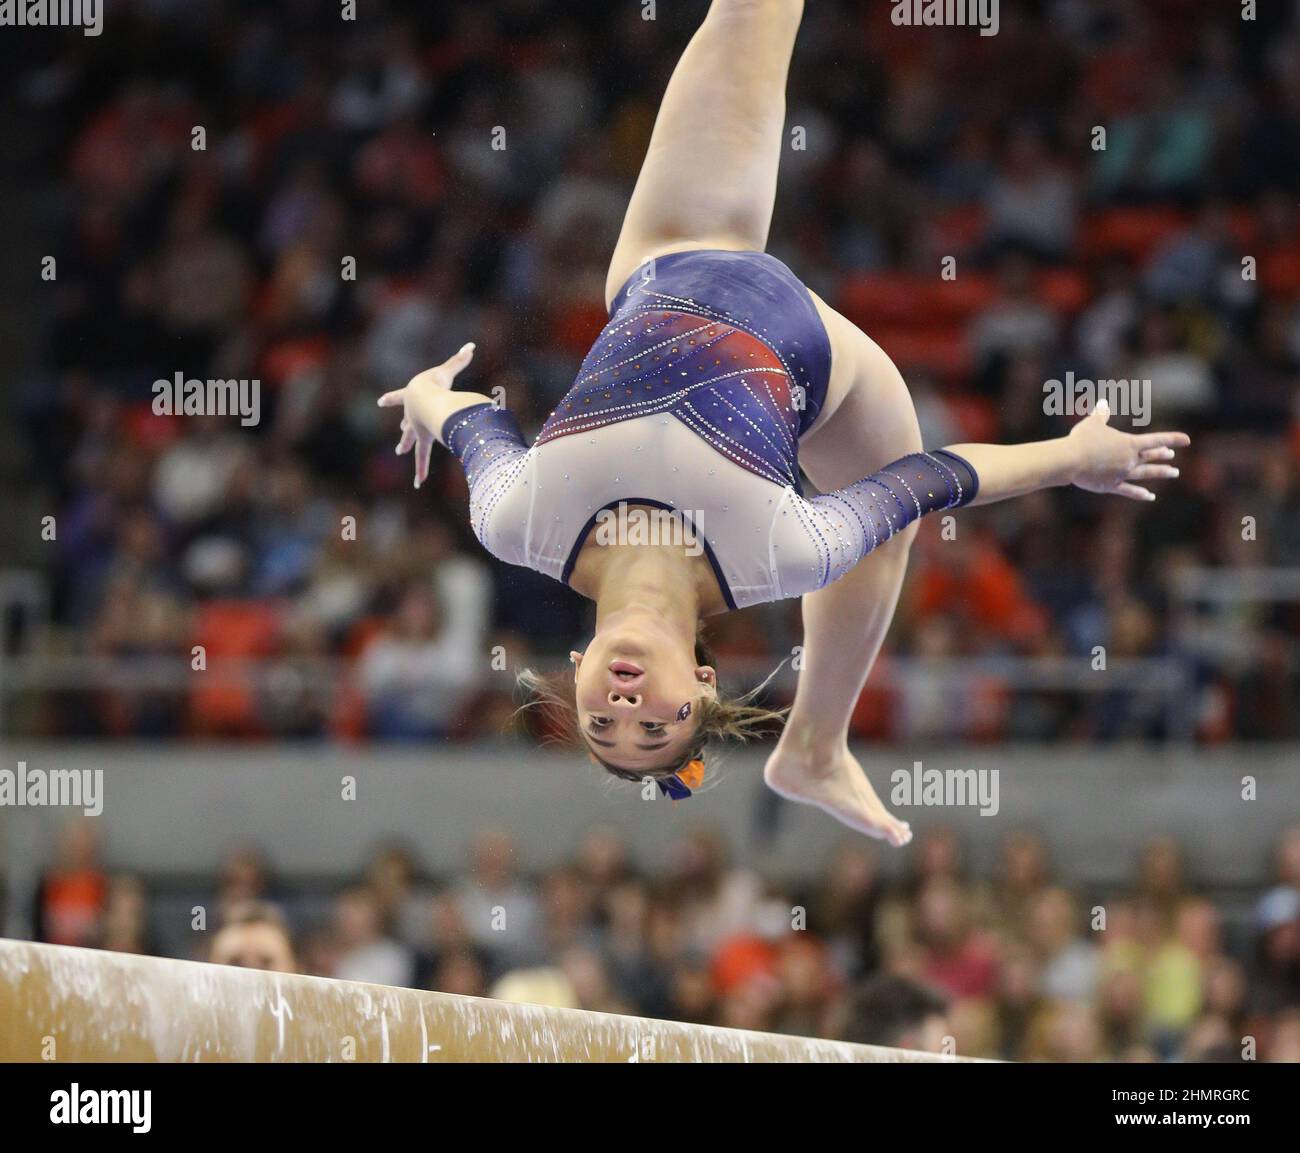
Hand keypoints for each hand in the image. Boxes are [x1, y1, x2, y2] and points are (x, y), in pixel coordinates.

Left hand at [377, 342, 475, 488]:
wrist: (425, 396)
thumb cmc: (434, 382)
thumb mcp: (446, 370)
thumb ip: (459, 359)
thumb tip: (471, 345)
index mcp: (413, 398)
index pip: (400, 398)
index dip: (392, 400)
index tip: (380, 402)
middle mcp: (413, 415)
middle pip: (408, 426)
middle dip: (405, 434)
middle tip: (398, 446)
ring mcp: (417, 427)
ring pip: (413, 443)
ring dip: (410, 451)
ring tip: (405, 459)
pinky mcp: (423, 438)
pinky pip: (422, 457)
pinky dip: (421, 470)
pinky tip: (418, 482)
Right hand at [1066, 399, 1189, 501]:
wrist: (1070, 461)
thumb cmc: (1082, 439)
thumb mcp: (1092, 423)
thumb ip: (1101, 414)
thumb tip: (1103, 403)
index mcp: (1129, 444)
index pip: (1156, 440)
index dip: (1172, 439)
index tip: (1187, 440)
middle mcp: (1130, 460)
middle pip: (1151, 457)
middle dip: (1162, 456)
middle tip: (1172, 457)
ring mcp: (1122, 474)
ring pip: (1146, 474)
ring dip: (1160, 472)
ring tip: (1173, 473)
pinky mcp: (1111, 486)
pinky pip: (1129, 491)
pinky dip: (1140, 494)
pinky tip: (1150, 496)